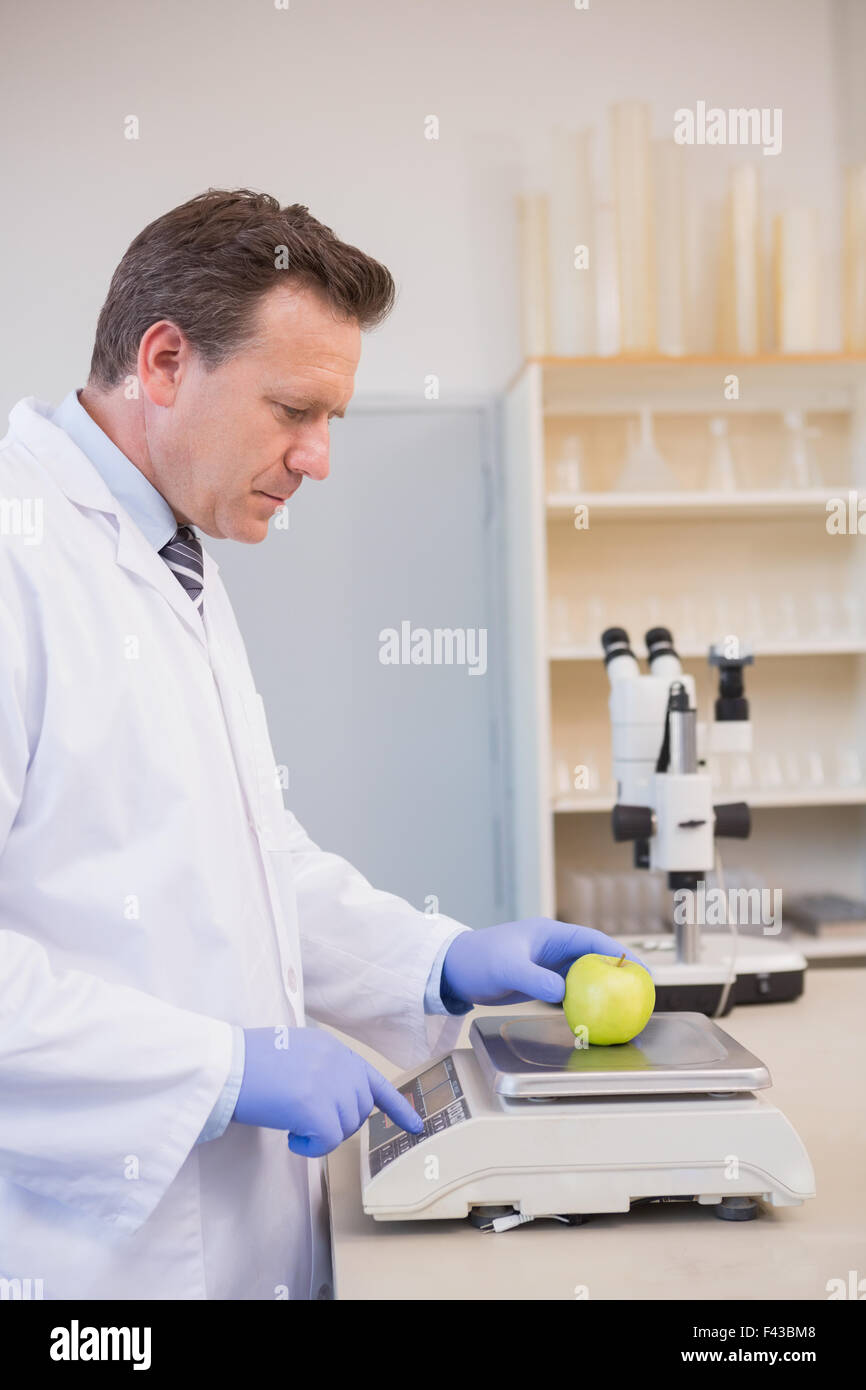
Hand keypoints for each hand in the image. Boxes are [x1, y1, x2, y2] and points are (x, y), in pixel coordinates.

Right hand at [233, 1026, 422, 1156]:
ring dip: (319, 1134)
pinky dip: (310, 1146)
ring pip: (344, 1129)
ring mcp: (330, 1085)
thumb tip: (333, 1100)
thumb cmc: (249, 1064)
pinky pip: (327, 1143)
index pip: (375, 1082)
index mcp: (334, 1050)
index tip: (415, 1126)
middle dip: (336, 1123)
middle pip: (358, 1111)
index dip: (397, 1107)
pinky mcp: (317, 1108)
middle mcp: (339, 1064)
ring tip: (290, 1119)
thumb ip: (321, 1071)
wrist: (225, 1066)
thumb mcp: (295, 1054)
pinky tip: (289, 1134)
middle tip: (302, 1118)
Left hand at [441, 919, 649, 1006]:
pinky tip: (595, 1014)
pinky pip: (570, 990)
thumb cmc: (478, 960)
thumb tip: (563, 993)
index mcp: (550, 934)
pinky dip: (584, 1000)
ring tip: (624, 1005)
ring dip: (602, 988)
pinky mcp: (541, 981)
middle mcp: (553, 947)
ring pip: (584, 975)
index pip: (591, 940)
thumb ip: (536, 979)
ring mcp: (548, 965)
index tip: (637, 967)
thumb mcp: (508, 968)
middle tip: (639, 990)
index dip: (617, 952)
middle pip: (593, 958)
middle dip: (617, 972)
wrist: (455, 970)